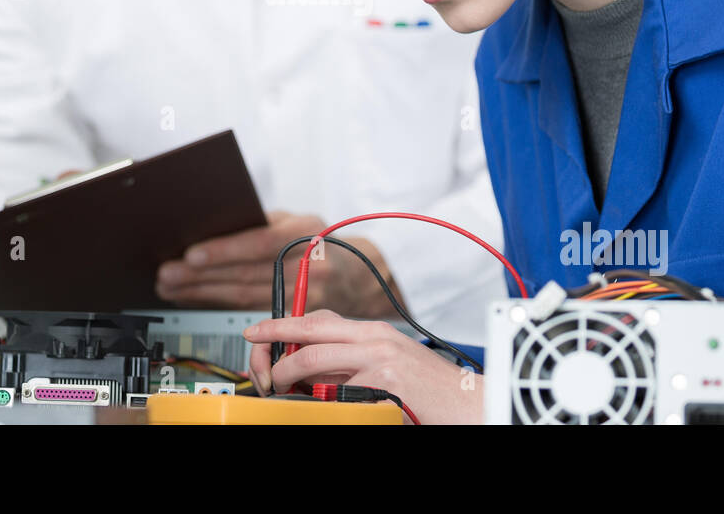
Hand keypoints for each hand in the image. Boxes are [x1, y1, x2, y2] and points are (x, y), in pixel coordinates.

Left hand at [155, 211, 405, 316]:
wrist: (355, 274)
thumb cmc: (316, 239)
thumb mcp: (294, 219)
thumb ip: (261, 222)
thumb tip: (212, 223)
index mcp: (309, 231)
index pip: (261, 242)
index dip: (226, 249)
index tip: (192, 254)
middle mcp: (310, 265)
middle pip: (247, 273)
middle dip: (202, 275)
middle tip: (168, 274)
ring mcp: (306, 295)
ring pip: (244, 296)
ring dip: (203, 293)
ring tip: (172, 287)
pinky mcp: (297, 317)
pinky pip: (250, 310)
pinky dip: (219, 304)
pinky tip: (196, 298)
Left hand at [243, 309, 483, 423]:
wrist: (468, 402)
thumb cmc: (430, 389)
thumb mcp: (389, 362)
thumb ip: (352, 359)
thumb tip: (309, 365)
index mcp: (373, 332)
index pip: (318, 318)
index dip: (283, 324)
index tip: (258, 330)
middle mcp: (374, 339)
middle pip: (310, 332)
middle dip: (274, 342)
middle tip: (254, 354)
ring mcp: (378, 361)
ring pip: (315, 359)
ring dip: (289, 375)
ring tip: (281, 387)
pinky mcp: (383, 384)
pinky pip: (336, 390)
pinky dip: (318, 397)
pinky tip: (315, 404)